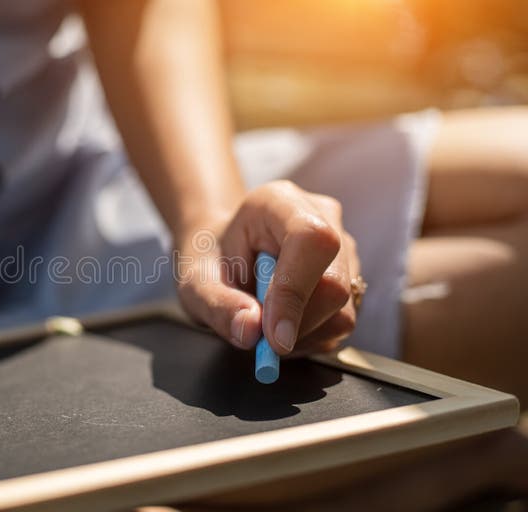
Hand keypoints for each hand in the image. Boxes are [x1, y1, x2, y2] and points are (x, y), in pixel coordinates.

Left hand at [175, 181, 359, 355]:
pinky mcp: (350, 278)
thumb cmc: (211, 261)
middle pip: (334, 283)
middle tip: (259, 339)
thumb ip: (217, 305)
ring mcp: (343, 247)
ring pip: (343, 309)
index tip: (273, 337)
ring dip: (302, 335)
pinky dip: (311, 338)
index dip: (295, 291)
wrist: (224, 254)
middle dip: (295, 323)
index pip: (310, 239)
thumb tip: (250, 331)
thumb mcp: (196, 283)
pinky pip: (341, 322)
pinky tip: (284, 325)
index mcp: (279, 202)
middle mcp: (322, 217)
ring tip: (266, 325)